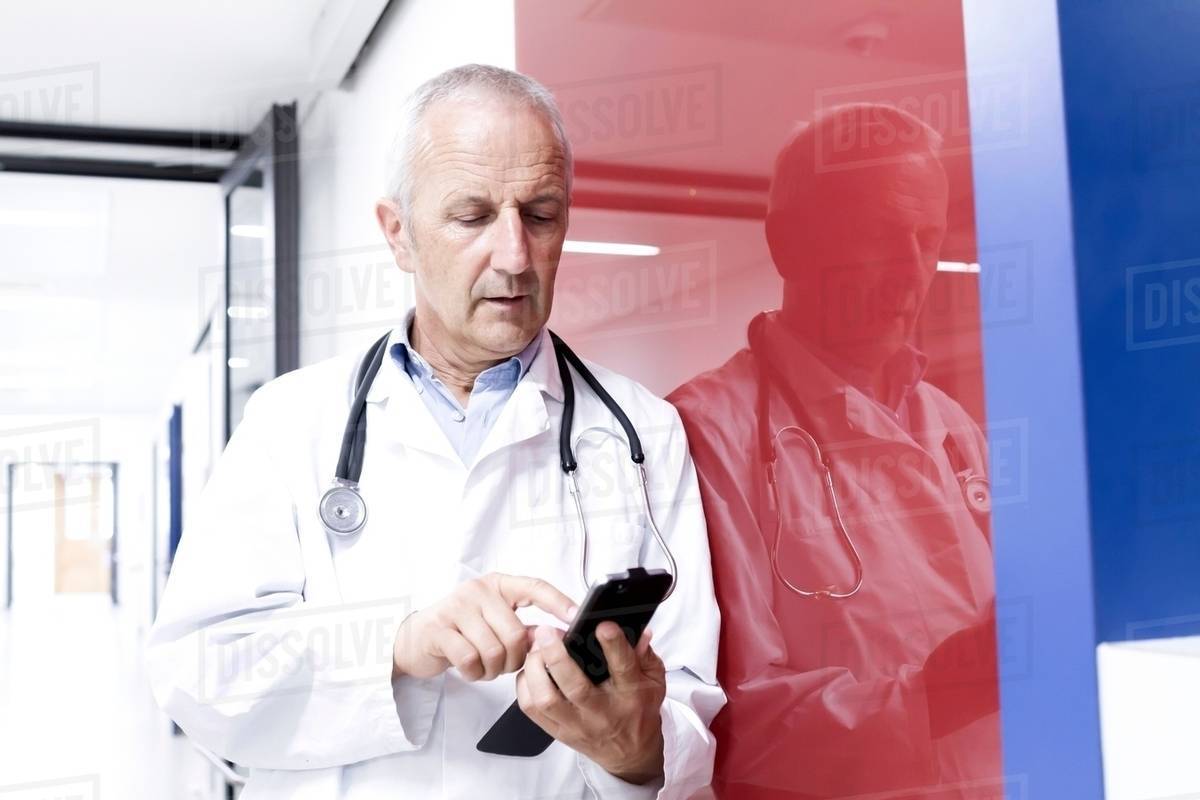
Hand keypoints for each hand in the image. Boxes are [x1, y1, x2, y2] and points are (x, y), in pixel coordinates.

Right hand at [392, 573, 575, 681]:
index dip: (558, 602)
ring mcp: (457, 608)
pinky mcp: (439, 629)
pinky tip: (470, 669)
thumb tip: (554, 638)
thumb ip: (523, 628)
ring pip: (494, 650)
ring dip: (494, 669)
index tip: (576, 617)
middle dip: (515, 659)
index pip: (535, 587)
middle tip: (505, 665)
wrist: (417, 639)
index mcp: (498, 585)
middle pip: (516, 633)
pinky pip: (470, 660)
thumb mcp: (494, 623)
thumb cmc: (463, 631)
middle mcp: (478, 591)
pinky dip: (474, 672)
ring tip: (485, 666)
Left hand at [516, 622, 666, 784]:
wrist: (630, 753)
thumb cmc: (639, 711)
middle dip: (557, 656)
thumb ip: (645, 655)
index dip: (613, 644)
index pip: (623, 667)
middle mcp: (601, 711)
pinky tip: (531, 670)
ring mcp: (576, 724)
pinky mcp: (558, 731)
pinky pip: (532, 709)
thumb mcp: (654, 681)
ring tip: (536, 648)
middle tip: (548, 632)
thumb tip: (639, 632)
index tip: (602, 625)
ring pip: (547, 699)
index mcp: (630, 695)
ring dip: (535, 670)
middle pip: (575, 686)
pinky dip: (525, 685)